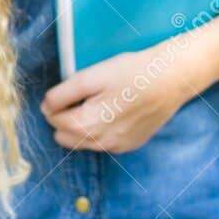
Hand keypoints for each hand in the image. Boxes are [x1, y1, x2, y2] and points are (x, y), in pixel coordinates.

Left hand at [40, 14, 218, 153]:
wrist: (172, 79)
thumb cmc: (132, 72)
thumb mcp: (92, 76)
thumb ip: (63, 94)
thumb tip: (46, 106)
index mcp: (86, 125)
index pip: (53, 120)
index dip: (53, 103)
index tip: (66, 90)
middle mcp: (100, 142)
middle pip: (64, 137)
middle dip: (65, 118)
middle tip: (81, 96)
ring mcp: (117, 146)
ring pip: (83, 142)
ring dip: (81, 126)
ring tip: (98, 102)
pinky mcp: (130, 145)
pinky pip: (103, 143)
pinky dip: (101, 130)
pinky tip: (115, 111)